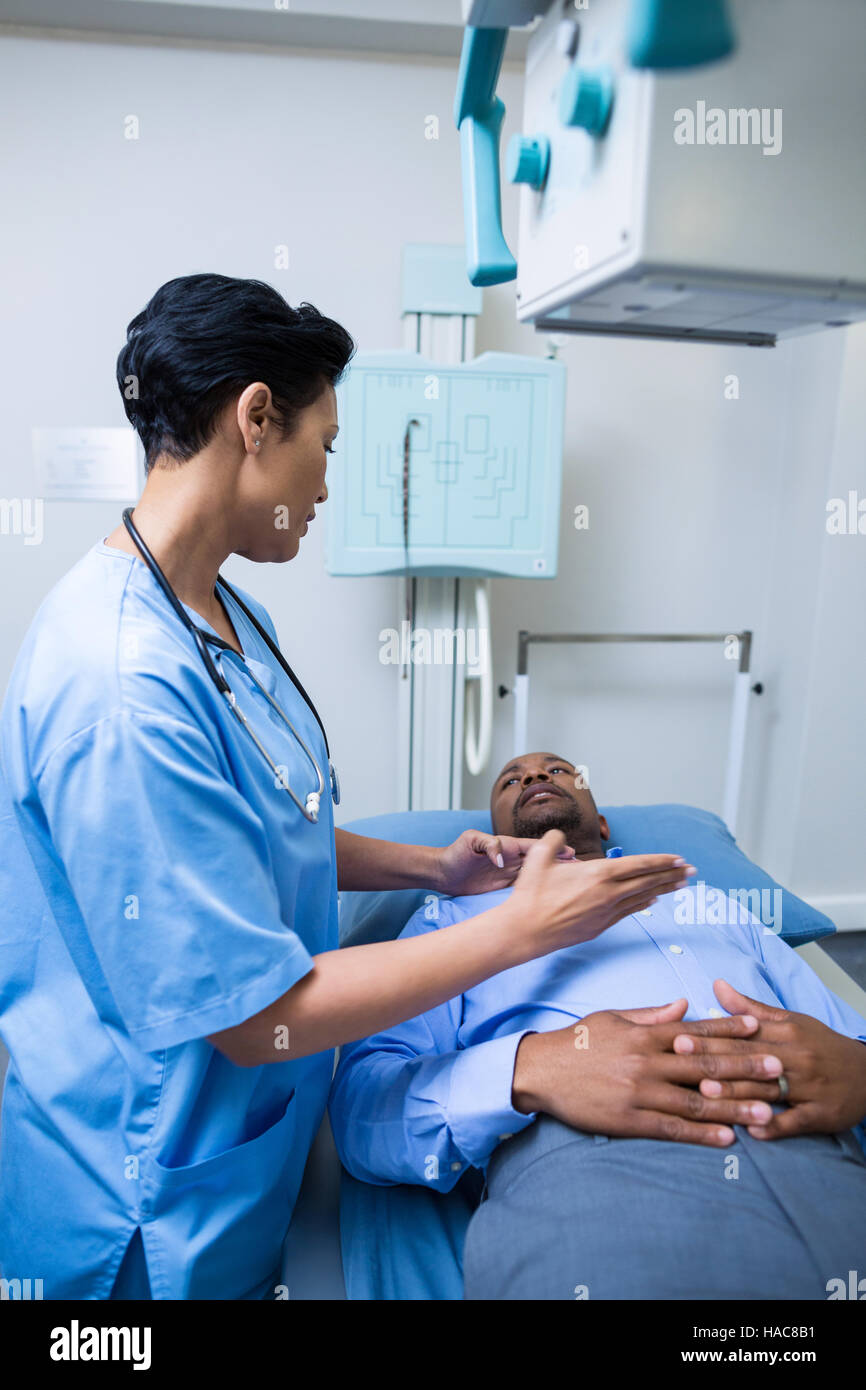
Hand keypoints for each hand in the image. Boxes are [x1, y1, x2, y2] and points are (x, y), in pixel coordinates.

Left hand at [436, 827, 574, 896]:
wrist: (443, 872)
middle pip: (542, 860)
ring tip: (573, 883)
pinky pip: (527, 886)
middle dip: (561, 863)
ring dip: (555, 877)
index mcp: (507, 845)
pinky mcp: (505, 886)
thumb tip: (502, 860)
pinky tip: (552, 895)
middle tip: (582, 870)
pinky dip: (541, 889)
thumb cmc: (455, 853)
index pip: (534, 847)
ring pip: (538, 874)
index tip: (571, 854)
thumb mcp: (470, 842)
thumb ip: (487, 844)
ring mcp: (510, 872)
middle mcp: (512, 858)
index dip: (553, 849)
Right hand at [506, 829, 695, 954]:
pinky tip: (652, 901)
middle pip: (647, 881)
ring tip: (680, 885)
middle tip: (692, 871)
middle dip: (672, 875)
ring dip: (663, 890)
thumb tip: (559, 835)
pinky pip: (628, 912)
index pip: (639, 864)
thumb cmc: (531, 894)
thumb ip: (554, 839)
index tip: (679, 858)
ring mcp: (606, 912)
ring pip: (642, 898)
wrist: (525, 930)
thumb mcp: (540, 856)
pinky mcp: (600, 927)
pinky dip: (643, 904)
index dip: (661, 861)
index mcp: (598, 874)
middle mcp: (608, 893)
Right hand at [512, 1000, 784, 1145]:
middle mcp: (647, 1061)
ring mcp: (639, 1092)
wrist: (540, 1071)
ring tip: (766, 1111)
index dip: (728, 1029)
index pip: (695, 1030)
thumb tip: (684, 1004)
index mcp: (644, 1033)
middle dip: (744, 1067)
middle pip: (704, 1065)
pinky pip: (671, 1127)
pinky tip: (726, 1137)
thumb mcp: (613, 1017)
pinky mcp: (629, 1120)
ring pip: (695, 1100)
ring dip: (733, 1106)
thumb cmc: (578, 1042)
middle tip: (778, 1069)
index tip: (759, 1027)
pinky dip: (701, 1133)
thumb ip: (651, 1014)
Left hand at [679, 980, 865, 1138]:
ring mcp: (808, 1087)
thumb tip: (717, 986)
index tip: (679, 1036)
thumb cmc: (822, 1046)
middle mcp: (796, 1058)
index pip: (742, 1035)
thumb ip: (750, 1009)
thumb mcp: (791, 1022)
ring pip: (768, 1090)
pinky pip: (794, 1121)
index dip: (710, 1036)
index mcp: (786, 1033)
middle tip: (680, 1060)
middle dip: (713, 1059)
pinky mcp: (820, 1114)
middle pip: (749, 1059)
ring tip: (706, 1093)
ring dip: (736, 1092)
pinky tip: (751, 1131)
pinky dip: (774, 1126)